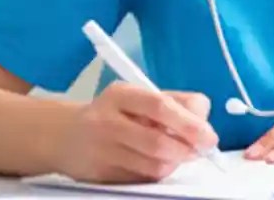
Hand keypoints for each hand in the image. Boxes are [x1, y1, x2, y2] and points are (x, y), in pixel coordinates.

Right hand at [52, 82, 218, 182]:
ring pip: (153, 165)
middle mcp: (107, 121)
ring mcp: (102, 150)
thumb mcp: (138, 97)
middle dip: (187, 149)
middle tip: (201, 150)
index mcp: (121, 94)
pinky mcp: (101, 174)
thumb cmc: (113, 114)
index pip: (160, 106)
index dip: (190, 123)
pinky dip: (157, 173)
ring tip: (177, 155)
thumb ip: (173, 103)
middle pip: (158, 141)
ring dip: (174, 163)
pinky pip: (141, 178)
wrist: (65, 135)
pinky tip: (154, 162)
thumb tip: (204, 121)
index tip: (208, 135)